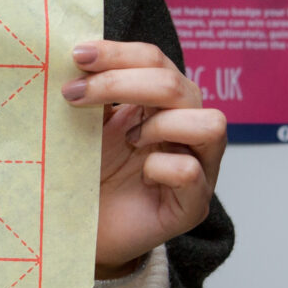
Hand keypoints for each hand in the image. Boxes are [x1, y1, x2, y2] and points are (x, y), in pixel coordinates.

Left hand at [64, 41, 225, 277]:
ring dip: (162, 124)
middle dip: (123, 82)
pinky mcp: (193, 205)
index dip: (119, 53)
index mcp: (162, 103)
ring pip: (211, 123)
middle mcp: (186, 128)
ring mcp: (198, 166)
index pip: (155, 61)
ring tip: (129, 140)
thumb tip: (76, 55)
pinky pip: (192, 172)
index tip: (79, 56)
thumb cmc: (90, 177)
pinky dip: (163, 167)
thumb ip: (92, 92)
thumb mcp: (87, 126)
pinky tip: (142, 176)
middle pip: (178, 85)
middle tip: (76, 94)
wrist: (84, 233)